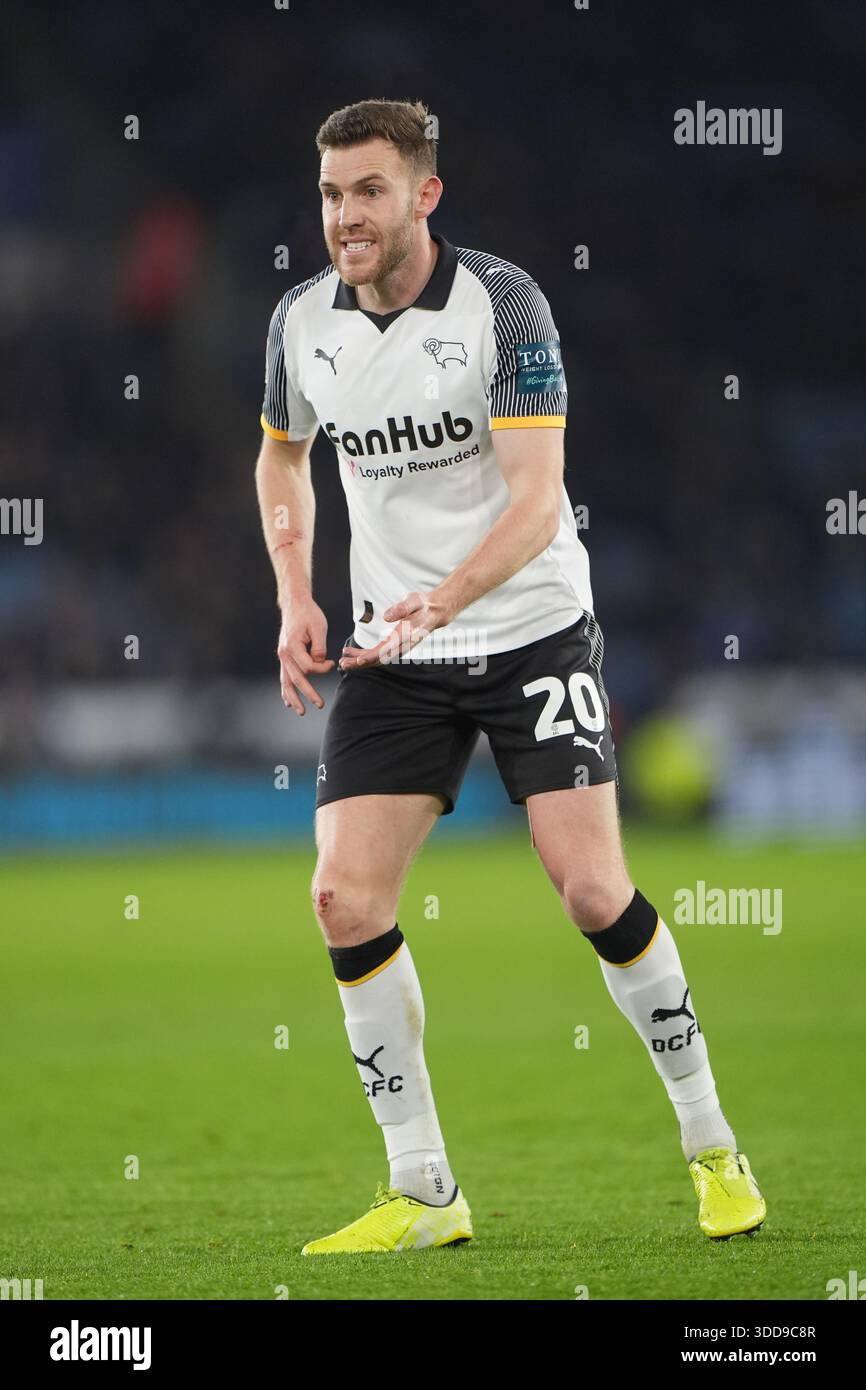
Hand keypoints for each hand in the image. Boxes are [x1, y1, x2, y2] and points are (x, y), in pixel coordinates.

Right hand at [277, 599, 334, 713]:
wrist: (295, 604)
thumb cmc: (308, 614)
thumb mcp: (319, 627)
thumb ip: (319, 647)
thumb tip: (321, 663)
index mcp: (292, 646)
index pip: (308, 667)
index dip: (322, 669)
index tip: (332, 663)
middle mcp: (284, 653)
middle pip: (296, 679)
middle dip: (308, 693)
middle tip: (320, 705)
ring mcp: (282, 656)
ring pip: (286, 682)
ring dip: (293, 698)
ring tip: (301, 711)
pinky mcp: (285, 657)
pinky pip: (284, 677)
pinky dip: (286, 690)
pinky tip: (288, 701)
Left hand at [338, 590, 453, 668]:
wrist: (436, 612)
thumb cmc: (424, 605)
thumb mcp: (415, 600)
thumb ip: (402, 607)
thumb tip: (387, 616)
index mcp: (406, 634)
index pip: (387, 649)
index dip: (372, 655)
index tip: (358, 660)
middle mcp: (403, 645)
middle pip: (380, 658)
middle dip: (361, 662)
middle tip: (344, 664)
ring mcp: (399, 647)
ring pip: (378, 658)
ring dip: (360, 661)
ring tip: (344, 661)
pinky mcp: (396, 646)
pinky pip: (380, 654)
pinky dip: (366, 656)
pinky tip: (354, 654)